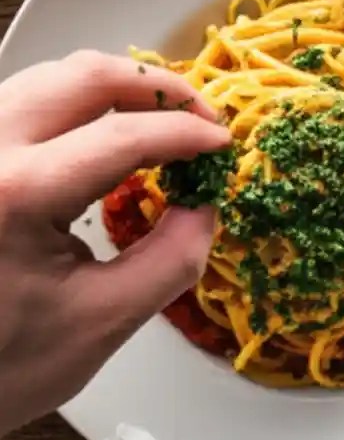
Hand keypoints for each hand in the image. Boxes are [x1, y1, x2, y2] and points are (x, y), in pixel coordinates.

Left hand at [0, 51, 228, 435]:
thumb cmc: (3, 365)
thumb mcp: (104, 321)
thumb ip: (171, 259)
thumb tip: (205, 204)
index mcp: (16, 195)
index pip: (123, 135)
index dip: (187, 133)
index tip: (225, 145)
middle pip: (82, 75)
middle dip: (157, 88)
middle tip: (201, 119)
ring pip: (50, 75)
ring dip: (116, 88)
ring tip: (163, 121)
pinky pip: (26, 99)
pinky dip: (80, 103)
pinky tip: (112, 132)